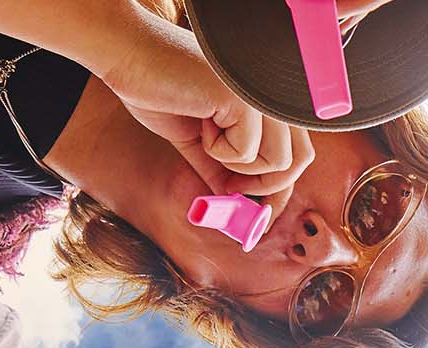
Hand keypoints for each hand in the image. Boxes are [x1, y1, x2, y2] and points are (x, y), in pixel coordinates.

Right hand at [94, 16, 314, 202]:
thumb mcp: (200, 140)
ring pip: (278, 161)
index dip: (280, 186)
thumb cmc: (159, 91)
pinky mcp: (245, 99)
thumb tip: (241, 205)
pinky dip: (216, 150)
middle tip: (232, 188)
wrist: (127, 57)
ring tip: (208, 135)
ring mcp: (263, 94)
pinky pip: (246, 152)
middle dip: (266, 186)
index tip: (257, 210)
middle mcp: (273, 93)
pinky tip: (199, 120)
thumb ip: (224, 169)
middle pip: (300, 160)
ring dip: (238, 166)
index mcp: (268, 98)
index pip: (299, 151)